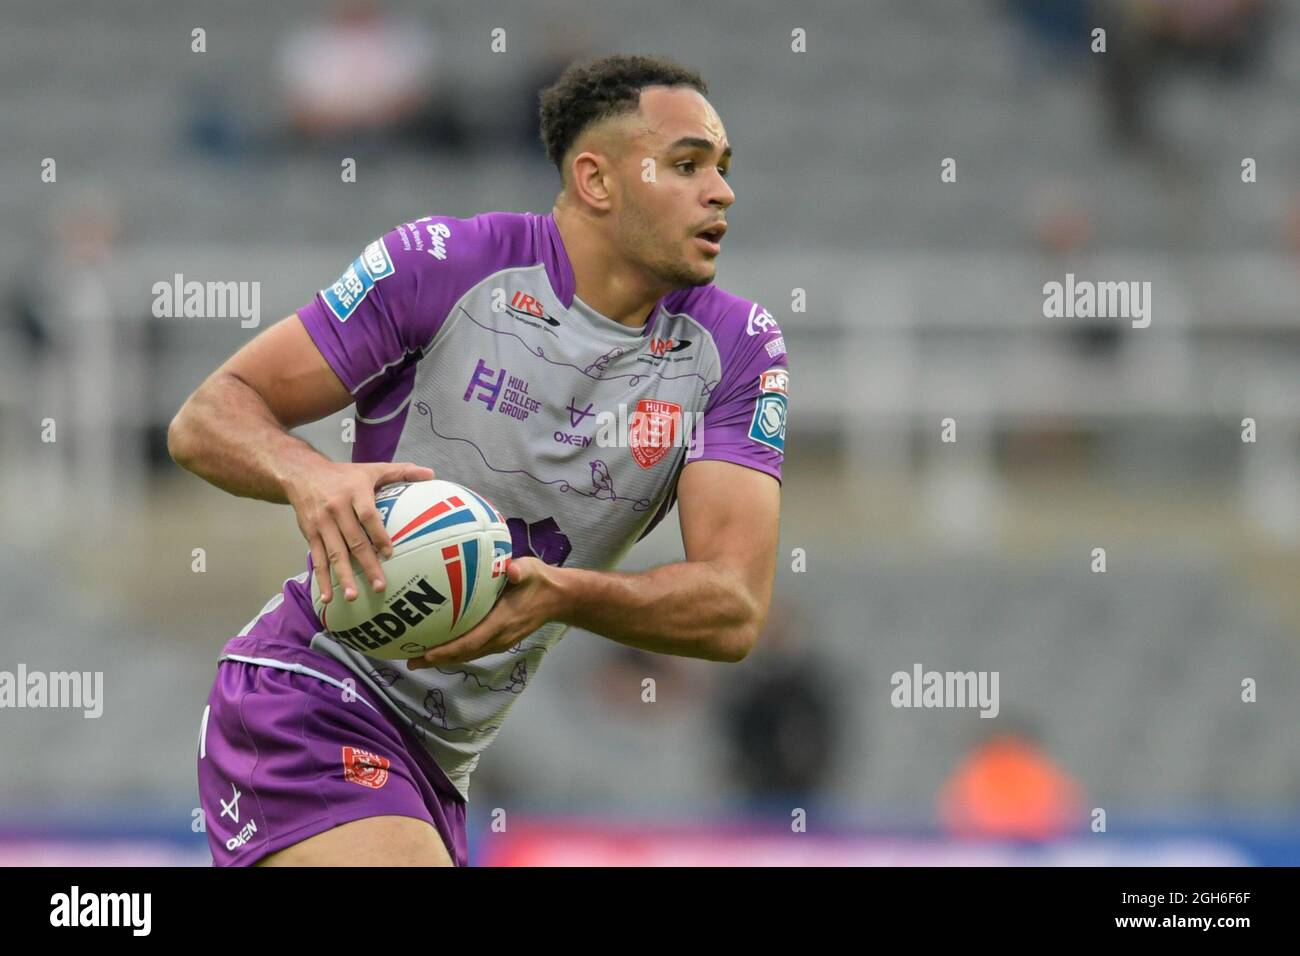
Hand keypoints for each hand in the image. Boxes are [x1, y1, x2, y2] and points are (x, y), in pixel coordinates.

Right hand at [286, 460, 435, 604]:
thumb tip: (431, 473)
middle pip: (353, 539)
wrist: (302, 473)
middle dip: (367, 564)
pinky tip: (329, 597)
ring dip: (344, 576)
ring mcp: (322, 523)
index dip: (378, 534)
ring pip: (334, 552)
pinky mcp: (310, 533)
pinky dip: (322, 578)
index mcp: (355, 492)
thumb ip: (402, 471)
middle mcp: (336, 508)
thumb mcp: (372, 468)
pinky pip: (317, 558)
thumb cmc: (344, 475)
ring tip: (353, 597)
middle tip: (380, 586)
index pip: (367, 515)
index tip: (389, 553)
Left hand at [407, 557, 566, 669]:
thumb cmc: (540, 581)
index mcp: (502, 621)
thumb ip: (520, 570)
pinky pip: (473, 649)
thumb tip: (511, 569)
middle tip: (409, 661)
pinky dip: (455, 652)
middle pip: (463, 654)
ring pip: (467, 655)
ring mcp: (500, 641)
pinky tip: (440, 647)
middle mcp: (499, 637)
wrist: (559, 599)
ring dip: (443, 659)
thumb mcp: (531, 570)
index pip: (471, 641)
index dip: (447, 650)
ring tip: (418, 659)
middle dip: (436, 660)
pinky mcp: (500, 639)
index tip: (426, 653)